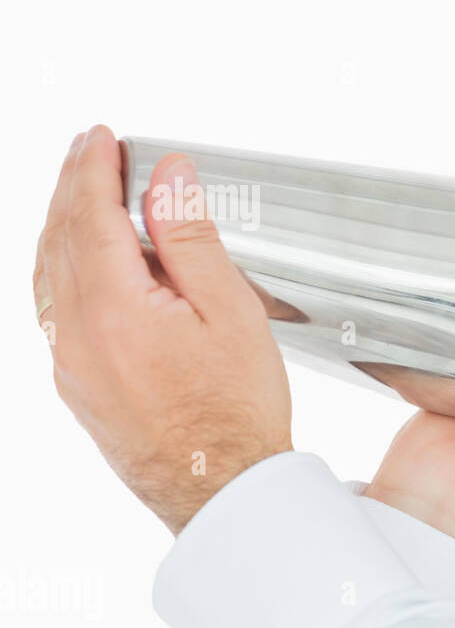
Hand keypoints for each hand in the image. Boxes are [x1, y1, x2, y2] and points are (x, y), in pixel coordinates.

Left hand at [33, 126, 291, 533]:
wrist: (220, 488)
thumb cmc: (236, 412)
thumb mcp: (229, 311)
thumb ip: (190, 239)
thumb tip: (168, 179)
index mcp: (114, 310)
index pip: (89, 216)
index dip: (91, 170)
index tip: (100, 138)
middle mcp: (76, 336)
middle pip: (57, 240)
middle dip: (69, 188)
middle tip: (86, 152)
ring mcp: (69, 365)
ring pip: (46, 275)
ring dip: (59, 227)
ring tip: (79, 197)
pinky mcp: (75, 387)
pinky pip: (51, 311)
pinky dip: (59, 269)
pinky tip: (79, 266)